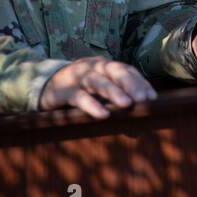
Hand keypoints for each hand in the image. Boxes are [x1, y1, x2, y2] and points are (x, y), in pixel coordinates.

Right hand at [39, 56, 155, 118]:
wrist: (44, 87)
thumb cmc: (79, 92)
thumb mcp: (98, 96)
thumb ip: (116, 107)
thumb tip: (138, 130)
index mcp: (104, 66)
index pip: (126, 70)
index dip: (140, 83)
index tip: (152, 98)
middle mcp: (93, 66)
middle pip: (115, 71)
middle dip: (131, 84)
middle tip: (144, 100)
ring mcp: (77, 76)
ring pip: (98, 81)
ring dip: (114, 91)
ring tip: (127, 104)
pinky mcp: (64, 90)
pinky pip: (79, 97)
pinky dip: (92, 105)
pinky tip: (103, 115)